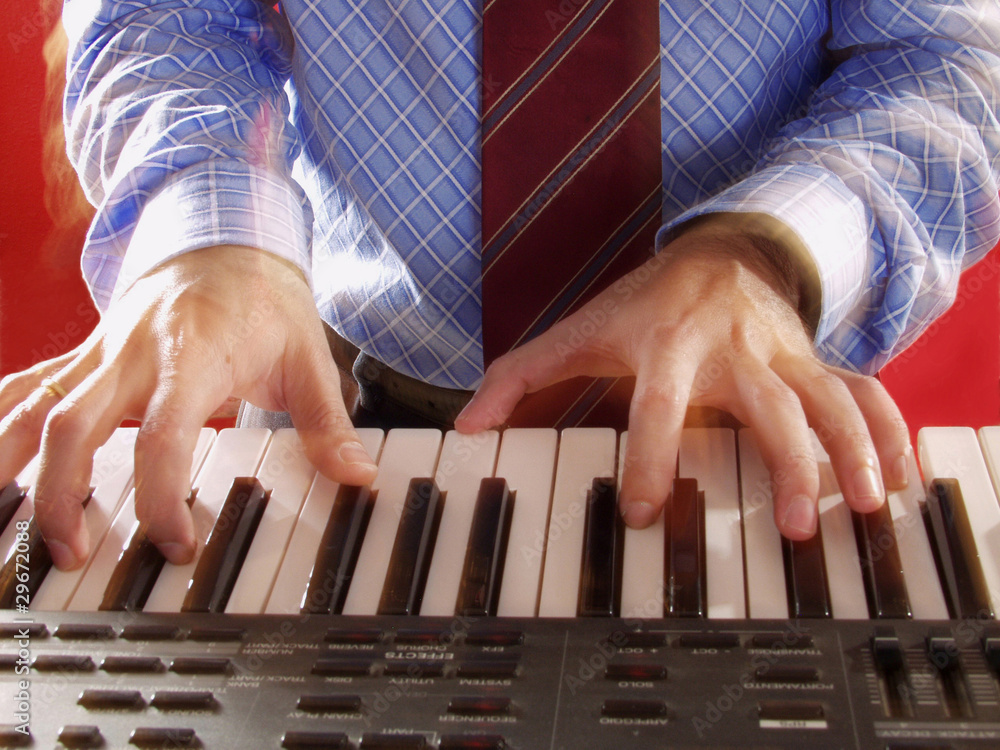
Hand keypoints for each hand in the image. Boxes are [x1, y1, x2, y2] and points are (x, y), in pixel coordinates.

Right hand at [0, 245, 376, 568]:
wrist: (226, 235)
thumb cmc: (265, 298)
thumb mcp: (308, 355)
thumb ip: (326, 420)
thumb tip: (357, 474)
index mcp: (192, 355)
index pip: (163, 435)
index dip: (161, 496)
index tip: (175, 544)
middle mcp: (133, 353)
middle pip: (72, 424)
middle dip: (59, 494)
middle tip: (74, 553)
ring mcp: (101, 351)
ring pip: (32, 403)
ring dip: (8, 460)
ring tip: (2, 522)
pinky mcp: (87, 352)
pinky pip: (29, 382)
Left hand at [456, 216, 911, 539]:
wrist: (717, 255)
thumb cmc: (642, 305)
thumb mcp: (578, 332)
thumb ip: (520, 376)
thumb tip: (466, 425)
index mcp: (667, 348)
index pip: (659, 406)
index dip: (653, 457)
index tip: (649, 513)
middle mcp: (732, 351)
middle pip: (766, 407)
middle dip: (783, 462)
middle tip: (788, 526)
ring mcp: (782, 356)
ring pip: (828, 400)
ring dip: (849, 451)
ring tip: (860, 505)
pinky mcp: (815, 361)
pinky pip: (863, 391)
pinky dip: (887, 429)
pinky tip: (898, 475)